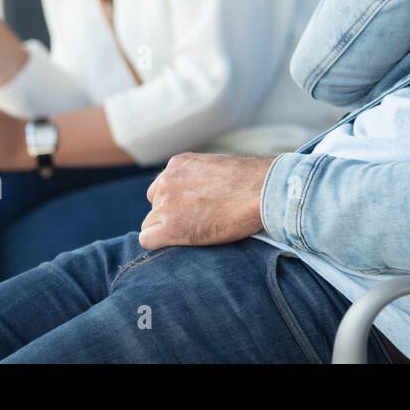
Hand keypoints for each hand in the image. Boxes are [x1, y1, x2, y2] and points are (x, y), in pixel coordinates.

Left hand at [138, 153, 274, 249]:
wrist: (262, 192)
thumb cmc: (252, 182)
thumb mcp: (219, 168)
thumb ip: (202, 177)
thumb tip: (205, 192)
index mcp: (178, 164)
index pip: (163, 186)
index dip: (176, 202)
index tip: (192, 211)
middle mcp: (167, 180)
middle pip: (155, 204)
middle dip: (170, 214)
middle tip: (195, 224)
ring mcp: (166, 203)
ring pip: (151, 223)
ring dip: (168, 230)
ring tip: (194, 235)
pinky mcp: (170, 227)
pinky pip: (148, 240)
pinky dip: (160, 244)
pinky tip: (178, 245)